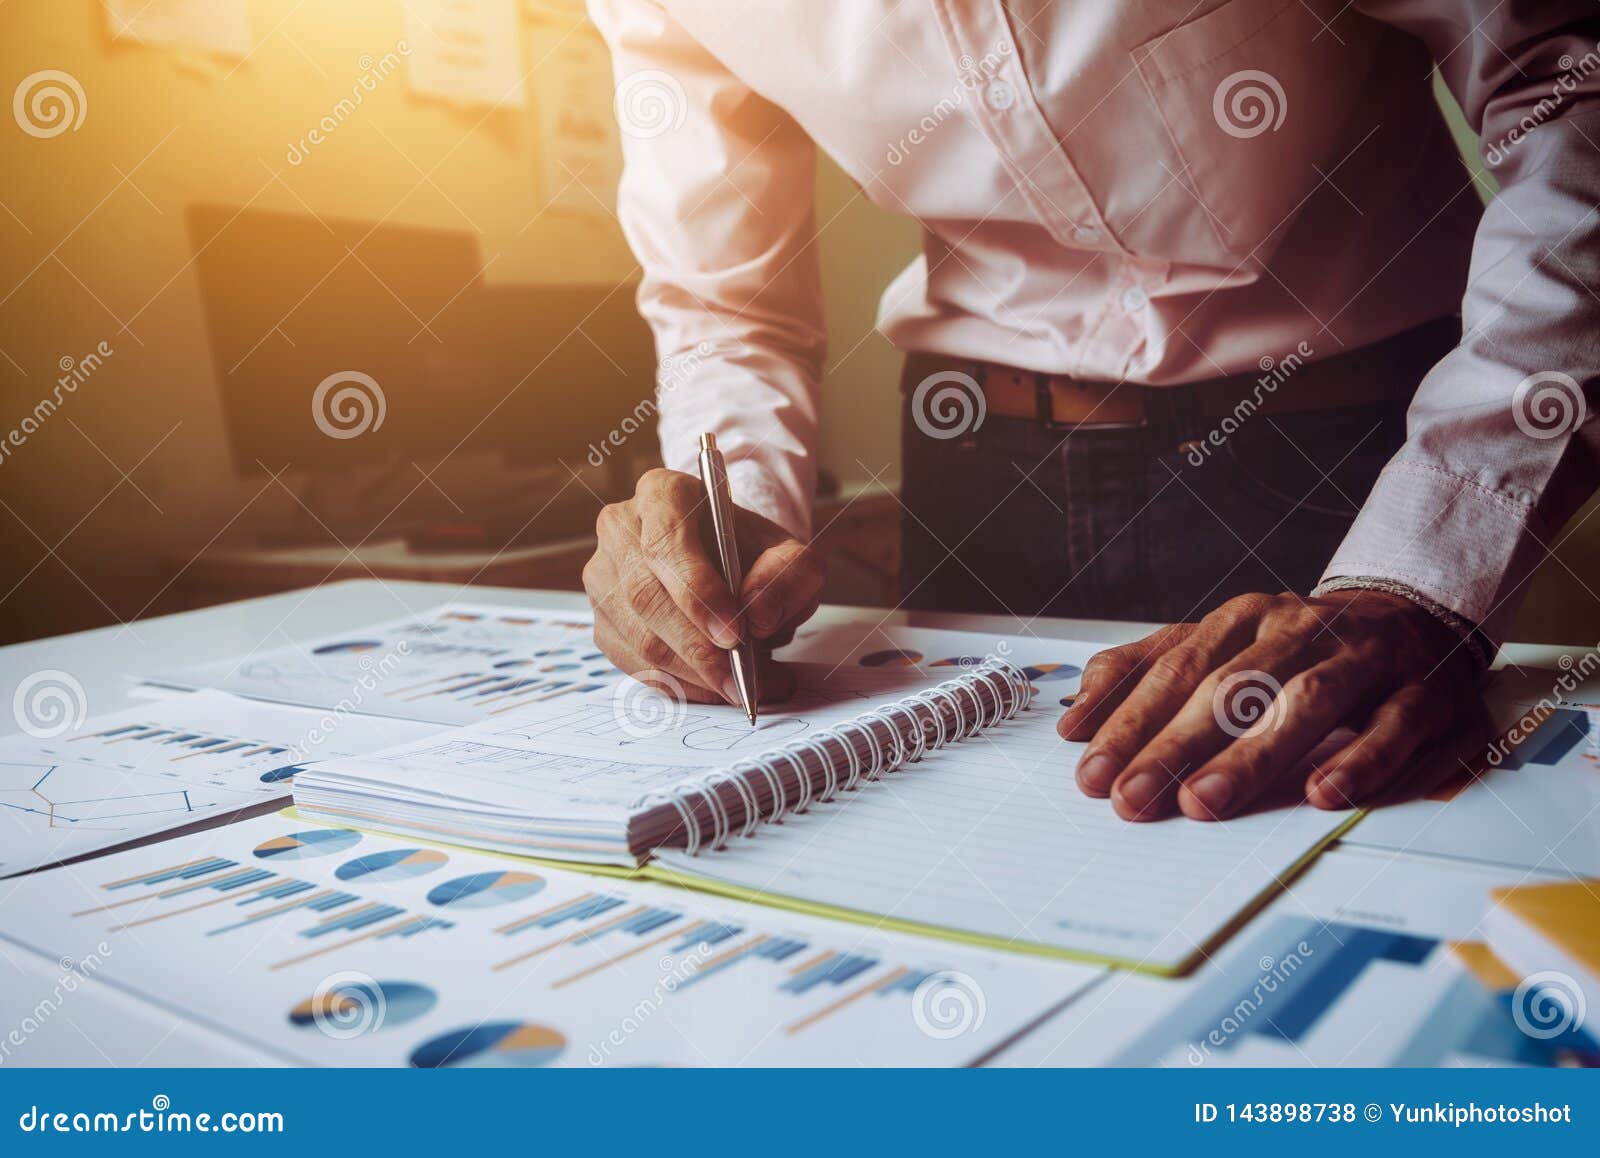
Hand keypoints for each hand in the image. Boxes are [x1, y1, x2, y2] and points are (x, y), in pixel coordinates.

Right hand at [583, 467, 824, 704]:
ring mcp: (603, 578)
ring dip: (693, 674)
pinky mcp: (602, 622)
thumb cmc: (753, 553)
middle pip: (646, 595)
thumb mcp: (790, 552)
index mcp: (662, 494)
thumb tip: (756, 617)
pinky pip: (634, 664)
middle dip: (698, 648)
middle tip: (742, 680)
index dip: (697, 592)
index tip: (735, 634)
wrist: (728, 560)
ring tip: (743, 688)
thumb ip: (787, 576)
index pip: (666, 542)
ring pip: (638, 637)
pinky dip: (678, 686)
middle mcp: (619, 529)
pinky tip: (713, 689)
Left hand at [1057, 590, 1484, 820]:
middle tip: (1130, 799)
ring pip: (1303, 702)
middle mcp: (1299, 630)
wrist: (1414, 616)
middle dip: (1172, 745)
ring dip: (1252, 755)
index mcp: (1243, 620)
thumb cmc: (1299, 649)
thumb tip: (1074, 720)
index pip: (1175, 670)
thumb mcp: (1218, 648)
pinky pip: (1393, 725)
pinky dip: (1361, 759)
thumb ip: (1145, 675)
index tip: (1090, 772)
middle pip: (1228, 689)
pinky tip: (1323, 793)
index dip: (1128, 721)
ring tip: (1203, 802)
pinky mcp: (1423, 692)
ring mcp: (1364, 658)